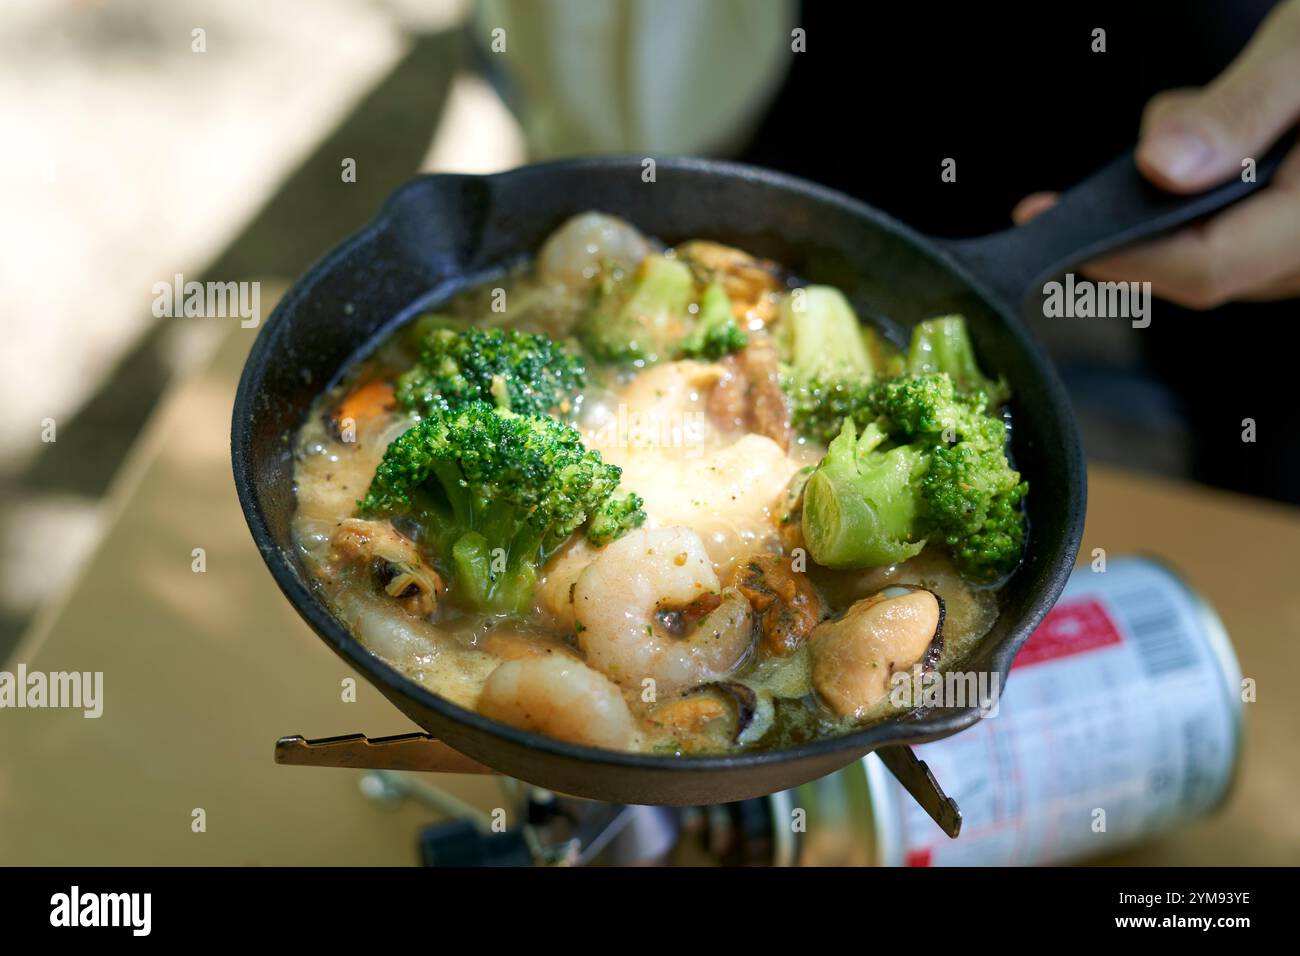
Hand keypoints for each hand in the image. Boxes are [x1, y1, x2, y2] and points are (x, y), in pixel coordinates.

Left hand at [1013, 0, 1299, 307]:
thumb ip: (1240, 112)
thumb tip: (1160, 167)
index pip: (1204, 268)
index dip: (1117, 253)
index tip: (1039, 218)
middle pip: (1193, 265)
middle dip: (1144, 204)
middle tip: (1157, 127)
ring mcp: (1296, 256)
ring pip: (1199, 249)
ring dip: (1169, 191)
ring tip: (1202, 112)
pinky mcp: (1281, 241)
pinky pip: (1218, 233)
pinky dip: (1192, 191)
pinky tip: (1217, 139)